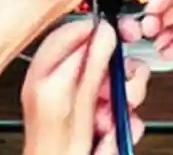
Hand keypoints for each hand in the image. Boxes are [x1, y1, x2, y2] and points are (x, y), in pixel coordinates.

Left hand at [22, 21, 149, 154]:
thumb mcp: (75, 102)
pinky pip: (120, 107)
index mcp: (47, 72)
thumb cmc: (56, 148)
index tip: (120, 33)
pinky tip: (112, 133)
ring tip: (111, 117)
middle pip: (102, 56)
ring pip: (118, 81)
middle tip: (121, 84)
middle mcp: (62, 83)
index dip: (99, 29)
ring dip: (125, 99)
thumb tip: (105, 32)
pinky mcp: (96, 119)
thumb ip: (92, 65)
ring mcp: (81, 102)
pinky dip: (123, 120)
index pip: (73, 31)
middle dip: (120, 71)